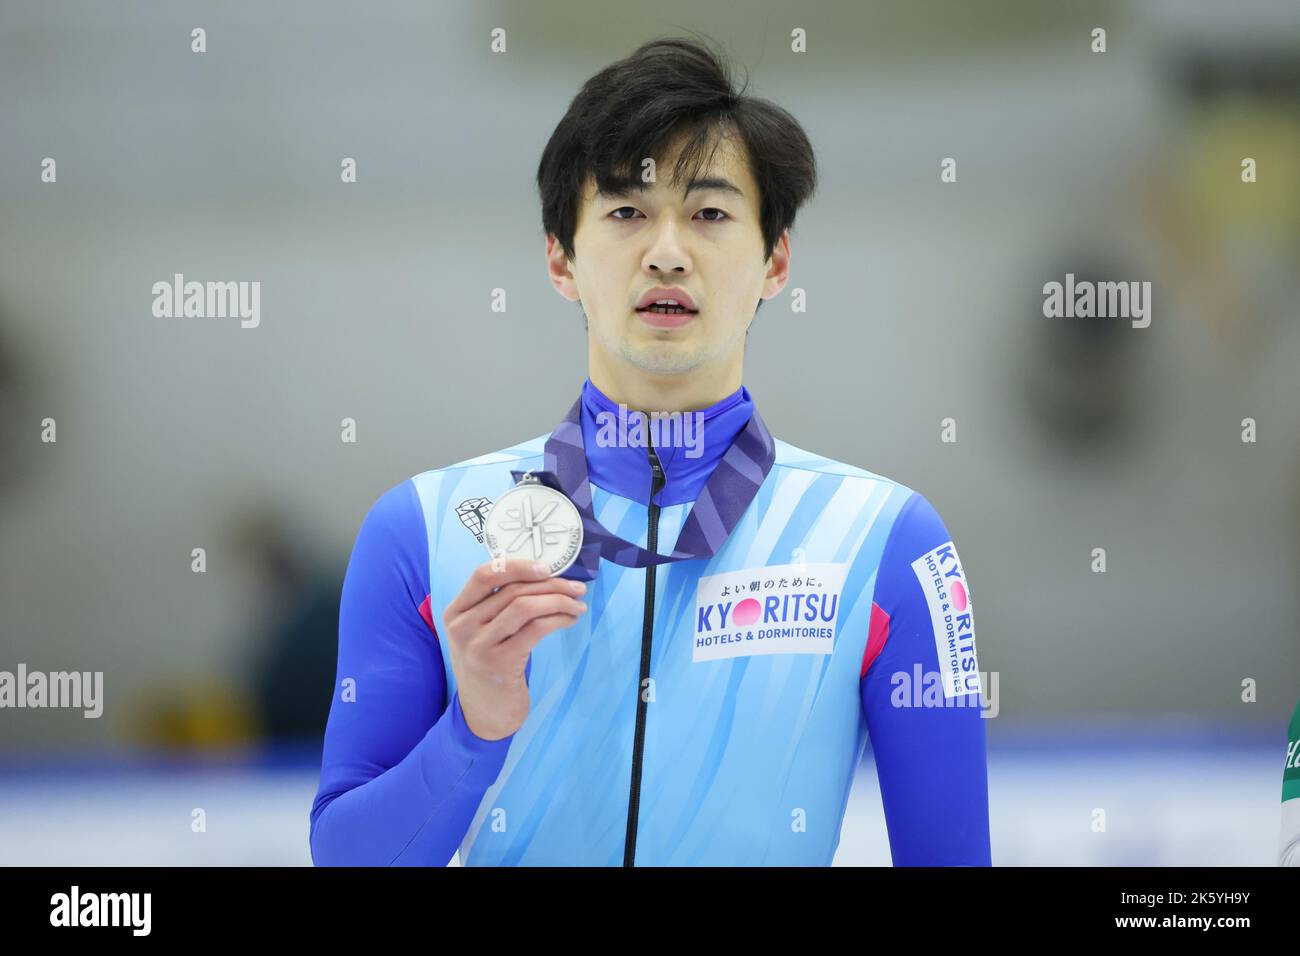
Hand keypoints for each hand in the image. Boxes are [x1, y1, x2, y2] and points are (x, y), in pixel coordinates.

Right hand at [441, 557, 587, 739]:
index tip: (547, 567)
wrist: (485, 713)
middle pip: (513, 590)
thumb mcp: (480, 633)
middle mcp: (462, 626)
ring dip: (559, 601)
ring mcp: (479, 645)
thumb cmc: (488, 665)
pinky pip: (536, 629)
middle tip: (577, 588)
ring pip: (526, 606)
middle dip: (551, 584)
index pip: (485, 575)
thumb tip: (544, 575)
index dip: (518, 566)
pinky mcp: (500, 663)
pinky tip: (570, 620)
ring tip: (578, 605)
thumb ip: (496, 606)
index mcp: (455, 611)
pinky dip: (558, 619)